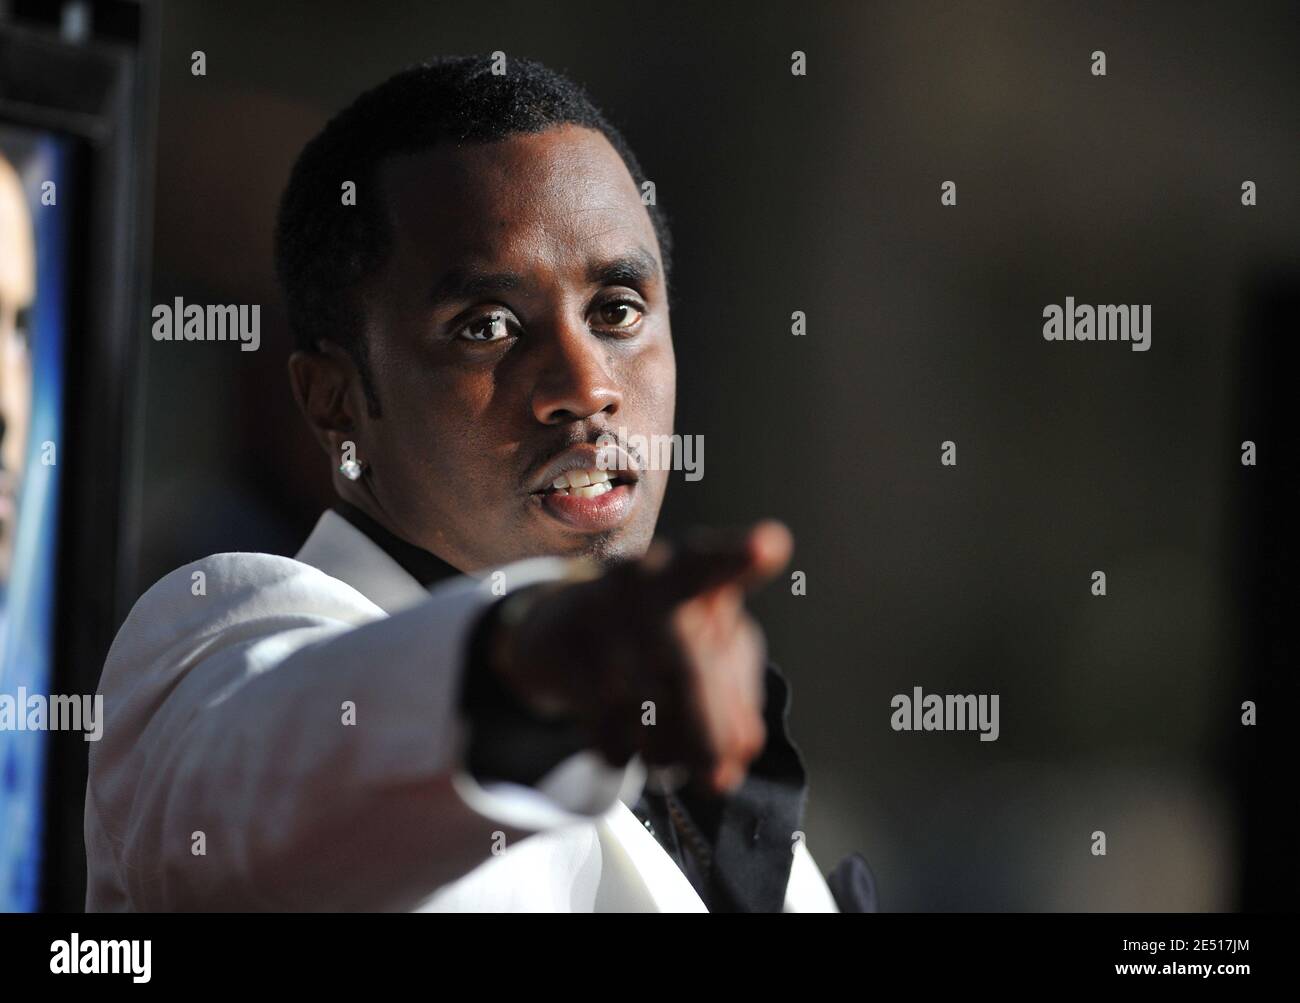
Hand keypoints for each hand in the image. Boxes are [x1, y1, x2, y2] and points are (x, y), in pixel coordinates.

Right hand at [489, 521, 793, 794]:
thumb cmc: (660, 634)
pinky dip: (623, 752)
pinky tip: (625, 741)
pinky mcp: (559, 651)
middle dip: (708, 732)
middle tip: (721, 780)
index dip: (740, 556)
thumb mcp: (708, 650)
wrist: (562, 625)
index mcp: (690, 570)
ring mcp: (597, 612)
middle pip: (686, 667)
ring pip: (643, 707)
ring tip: (669, 755)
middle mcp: (642, 581)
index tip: (770, 546)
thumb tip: (742, 750)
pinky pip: (603, 726)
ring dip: (666, 751)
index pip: (714, 563)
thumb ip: (736, 696)